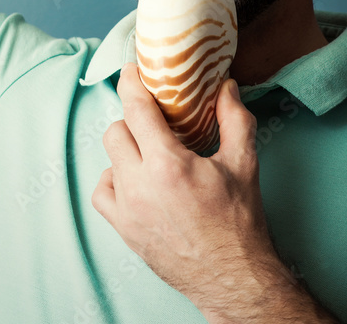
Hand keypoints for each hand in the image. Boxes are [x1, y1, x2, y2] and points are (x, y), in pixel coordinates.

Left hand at [91, 63, 281, 318]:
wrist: (233, 277)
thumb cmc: (239, 221)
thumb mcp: (244, 163)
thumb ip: (233, 118)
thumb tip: (225, 86)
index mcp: (168, 164)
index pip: (135, 109)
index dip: (130, 82)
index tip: (131, 70)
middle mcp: (140, 185)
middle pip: (116, 130)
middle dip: (133, 118)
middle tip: (154, 118)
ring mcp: (127, 210)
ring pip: (109, 158)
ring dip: (126, 147)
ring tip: (151, 149)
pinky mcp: (123, 229)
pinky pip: (102, 191)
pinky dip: (115, 179)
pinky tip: (137, 179)